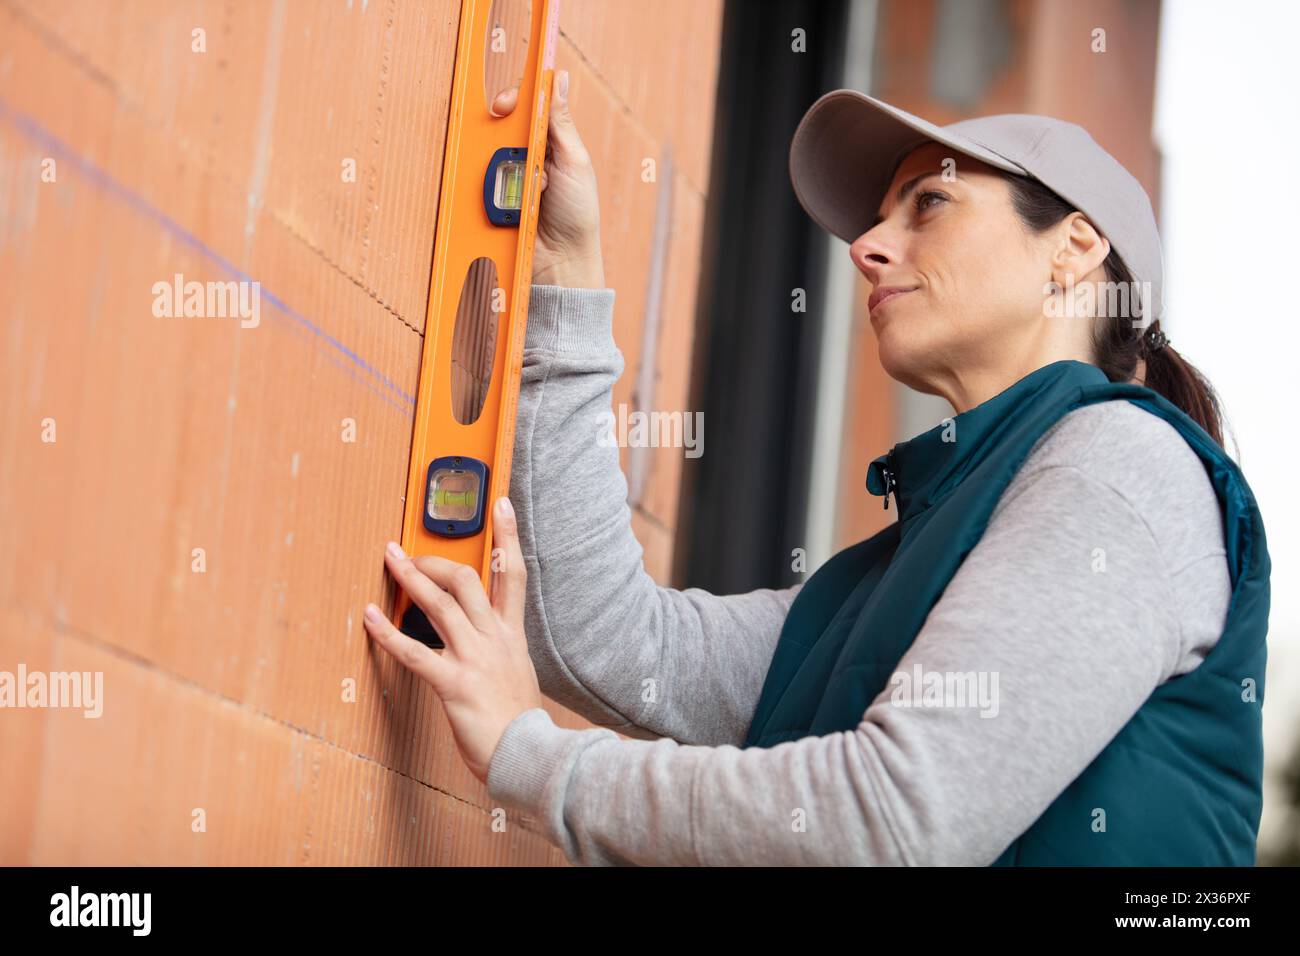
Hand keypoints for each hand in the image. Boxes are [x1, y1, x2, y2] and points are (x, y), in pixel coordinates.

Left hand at [363, 496, 542, 784]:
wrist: (529, 755)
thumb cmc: (519, 722)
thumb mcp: (518, 675)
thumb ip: (501, 651)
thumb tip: (485, 640)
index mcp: (512, 635)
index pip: (514, 574)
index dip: (507, 536)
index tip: (501, 505)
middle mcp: (495, 639)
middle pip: (467, 580)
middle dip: (436, 560)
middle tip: (410, 552)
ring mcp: (475, 659)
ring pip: (441, 605)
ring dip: (412, 579)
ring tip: (390, 561)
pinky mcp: (454, 684)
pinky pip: (416, 653)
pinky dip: (388, 633)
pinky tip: (369, 617)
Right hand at [490, 69, 604, 288]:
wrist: (562, 261)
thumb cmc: (577, 214)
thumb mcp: (575, 162)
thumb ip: (562, 123)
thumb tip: (561, 80)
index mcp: (551, 142)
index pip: (529, 108)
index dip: (518, 98)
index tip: (510, 101)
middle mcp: (529, 156)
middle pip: (504, 126)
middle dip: (501, 124)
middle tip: (499, 123)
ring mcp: (510, 176)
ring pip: (490, 151)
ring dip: (503, 162)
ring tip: (524, 181)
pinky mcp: (495, 197)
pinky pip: (481, 179)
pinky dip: (491, 184)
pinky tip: (507, 196)